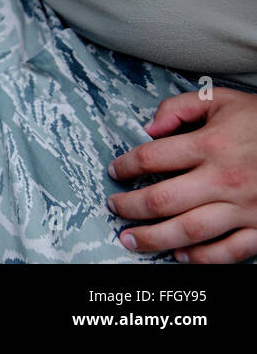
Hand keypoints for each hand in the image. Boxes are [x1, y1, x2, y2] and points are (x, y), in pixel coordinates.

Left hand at [106, 87, 256, 262]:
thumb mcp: (221, 100)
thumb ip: (180, 108)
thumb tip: (149, 129)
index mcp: (210, 145)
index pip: (151, 159)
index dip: (125, 166)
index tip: (115, 171)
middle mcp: (224, 179)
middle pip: (162, 201)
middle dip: (130, 207)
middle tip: (114, 208)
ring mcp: (244, 207)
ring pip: (189, 231)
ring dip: (153, 238)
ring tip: (130, 240)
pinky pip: (229, 251)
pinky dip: (201, 257)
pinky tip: (179, 255)